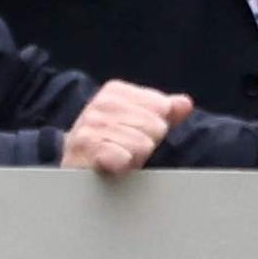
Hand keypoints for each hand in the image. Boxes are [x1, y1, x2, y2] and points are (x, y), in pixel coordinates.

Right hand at [61, 80, 192, 174]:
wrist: (73, 167)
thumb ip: (163, 113)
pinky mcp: (86, 146)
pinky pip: (124, 158)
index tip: (134, 134)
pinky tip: (109, 166)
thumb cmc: (109, 145)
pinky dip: (121, 167)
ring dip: (133, 159)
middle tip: (125, 150)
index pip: (162, 107)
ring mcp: (92, 124)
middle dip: (145, 144)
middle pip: (156, 126)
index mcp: (115, 91)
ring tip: (116, 159)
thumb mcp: (138, 125)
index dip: (154, 128)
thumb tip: (185, 103)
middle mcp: (101, 103)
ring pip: (143, 145)